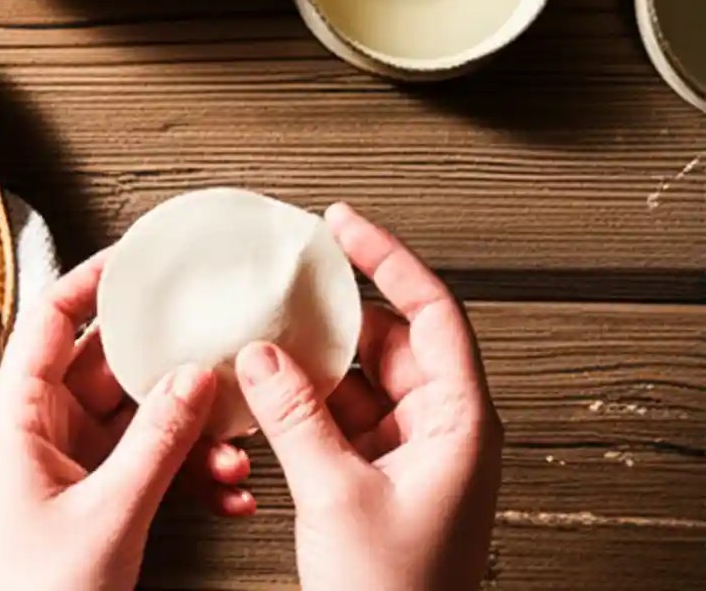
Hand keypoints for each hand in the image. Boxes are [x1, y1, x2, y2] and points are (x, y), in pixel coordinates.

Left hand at [0, 250, 254, 590]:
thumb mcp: (106, 515)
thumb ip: (154, 442)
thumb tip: (191, 378)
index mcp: (19, 419)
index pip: (51, 320)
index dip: (93, 281)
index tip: (139, 259)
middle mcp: (43, 431)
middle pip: (110, 366)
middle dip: (170, 365)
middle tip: (217, 347)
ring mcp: (72, 464)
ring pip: (140, 417)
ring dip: (191, 428)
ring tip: (233, 445)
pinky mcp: (97, 496)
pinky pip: (149, 461)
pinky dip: (188, 468)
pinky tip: (225, 487)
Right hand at [235, 203, 502, 590]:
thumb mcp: (336, 494)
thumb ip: (294, 416)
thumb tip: (260, 354)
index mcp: (459, 422)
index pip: (432, 312)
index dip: (389, 259)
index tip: (345, 226)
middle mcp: (440, 430)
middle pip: (387, 342)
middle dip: (334, 315)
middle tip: (287, 284)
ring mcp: (407, 453)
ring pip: (357, 381)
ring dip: (311, 363)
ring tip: (263, 339)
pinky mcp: (375, 476)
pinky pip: (338, 417)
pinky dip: (302, 403)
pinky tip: (265, 393)